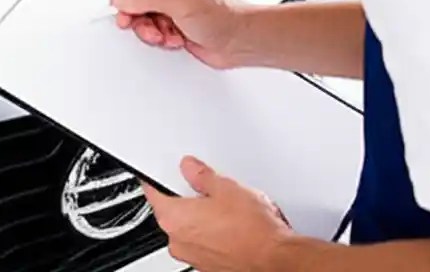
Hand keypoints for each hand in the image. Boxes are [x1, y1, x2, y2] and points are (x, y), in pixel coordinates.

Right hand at [109, 0, 246, 68]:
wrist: (241, 42)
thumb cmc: (226, 16)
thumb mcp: (183, 1)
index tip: (122, 3)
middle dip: (135, 12)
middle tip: (136, 22)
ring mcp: (170, 3)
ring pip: (139, 13)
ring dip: (147, 28)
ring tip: (163, 33)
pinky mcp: (171, 21)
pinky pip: (149, 27)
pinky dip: (157, 36)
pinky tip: (173, 38)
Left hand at [143, 157, 292, 271]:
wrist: (276, 260)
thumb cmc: (252, 230)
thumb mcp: (226, 188)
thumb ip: (201, 175)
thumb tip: (190, 167)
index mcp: (172, 217)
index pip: (154, 190)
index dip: (161, 177)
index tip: (167, 172)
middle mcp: (176, 240)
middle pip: (173, 210)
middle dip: (188, 198)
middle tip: (210, 189)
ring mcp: (192, 256)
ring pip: (190, 228)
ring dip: (202, 218)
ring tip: (228, 210)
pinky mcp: (208, 265)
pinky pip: (204, 243)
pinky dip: (213, 235)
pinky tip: (233, 227)